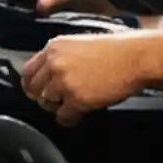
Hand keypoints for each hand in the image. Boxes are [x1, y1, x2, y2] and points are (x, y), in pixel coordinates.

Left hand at [21, 34, 149, 125]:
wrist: (134, 58)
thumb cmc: (114, 50)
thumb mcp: (79, 44)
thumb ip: (60, 57)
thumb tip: (47, 75)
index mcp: (54, 47)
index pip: (28, 70)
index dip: (31, 84)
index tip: (34, 91)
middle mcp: (55, 63)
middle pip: (34, 88)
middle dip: (43, 97)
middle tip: (55, 101)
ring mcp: (64, 81)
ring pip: (47, 103)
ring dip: (58, 106)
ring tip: (73, 104)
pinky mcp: (76, 98)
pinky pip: (63, 116)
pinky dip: (69, 118)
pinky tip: (78, 114)